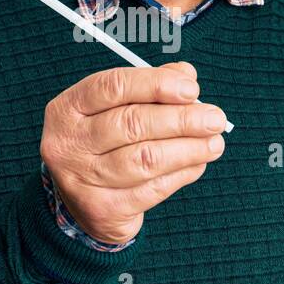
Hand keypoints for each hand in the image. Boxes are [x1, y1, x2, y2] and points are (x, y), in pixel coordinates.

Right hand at [39, 61, 226, 245]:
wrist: (79, 200)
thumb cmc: (102, 143)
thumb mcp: (112, 109)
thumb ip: (149, 87)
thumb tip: (186, 75)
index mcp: (68, 108)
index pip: (113, 87)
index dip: (156, 84)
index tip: (192, 89)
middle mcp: (70, 143)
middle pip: (132, 124)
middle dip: (181, 120)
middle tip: (214, 119)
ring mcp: (82, 179)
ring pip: (145, 159)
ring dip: (188, 149)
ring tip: (214, 143)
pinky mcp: (102, 209)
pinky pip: (151, 190)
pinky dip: (181, 175)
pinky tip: (197, 164)